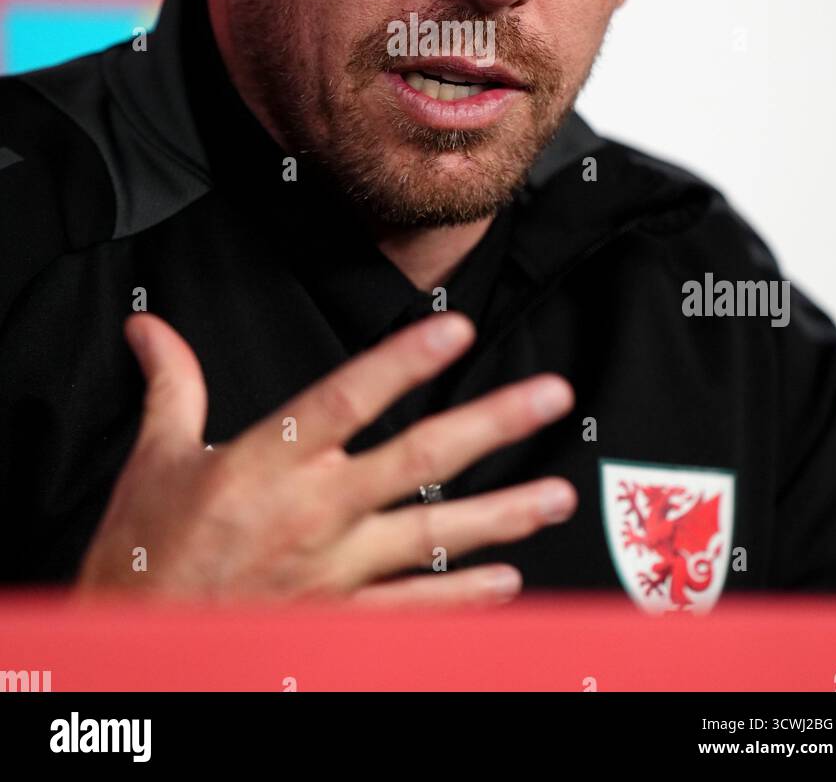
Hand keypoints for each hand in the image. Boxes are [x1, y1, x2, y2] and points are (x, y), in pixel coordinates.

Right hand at [74, 310, 576, 605]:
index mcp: (268, 461)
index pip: (347, 398)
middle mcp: (313, 511)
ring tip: (556, 495)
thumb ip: (172, 385)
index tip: (456, 329)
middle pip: (417, 460)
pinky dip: (463, 596)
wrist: (140, 644)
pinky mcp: (338, 617)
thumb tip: (151, 329)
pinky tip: (508, 581)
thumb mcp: (155, 459)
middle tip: (551, 397)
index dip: (402, 362)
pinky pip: (413, 606)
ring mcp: (334, 569)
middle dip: (490, 425)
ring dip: (502, 515)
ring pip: (434, 536)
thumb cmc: (146, 554)